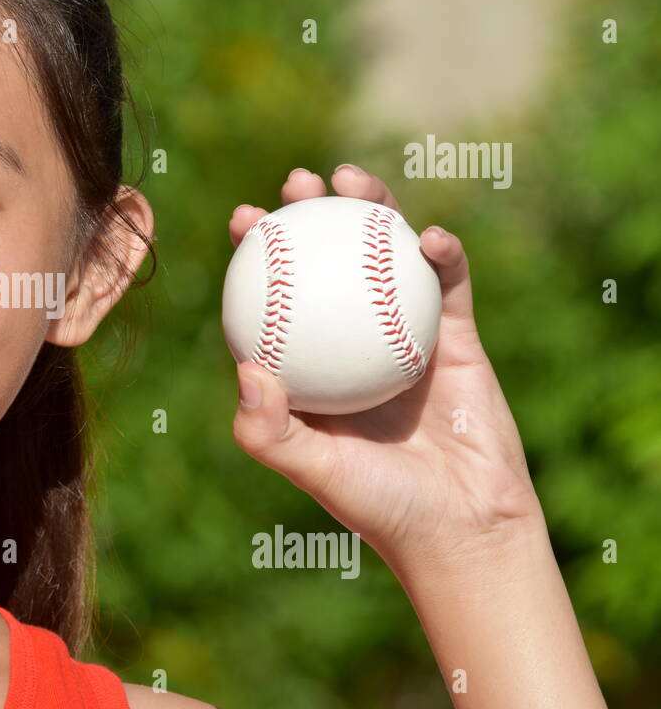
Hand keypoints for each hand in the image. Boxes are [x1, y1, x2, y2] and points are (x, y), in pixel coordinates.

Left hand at [229, 165, 542, 568]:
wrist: (462, 528)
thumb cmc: (379, 505)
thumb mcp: (312, 469)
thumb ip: (269, 430)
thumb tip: (246, 368)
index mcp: (310, 366)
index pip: (277, 296)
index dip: (258, 253)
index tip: (246, 219)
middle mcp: (351, 342)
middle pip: (328, 261)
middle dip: (309, 213)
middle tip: (296, 183)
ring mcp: (405, 334)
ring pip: (386, 257)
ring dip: (374, 209)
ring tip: (353, 180)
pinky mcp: (457, 339)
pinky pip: (449, 285)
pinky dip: (442, 254)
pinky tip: (429, 236)